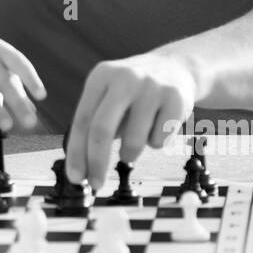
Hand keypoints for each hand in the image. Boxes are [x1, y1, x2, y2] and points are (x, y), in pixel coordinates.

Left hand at [66, 53, 197, 190]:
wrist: (177, 67)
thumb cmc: (135, 91)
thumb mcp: (109, 95)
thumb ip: (93, 126)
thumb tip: (82, 170)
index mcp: (101, 76)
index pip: (82, 120)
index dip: (77, 152)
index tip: (76, 178)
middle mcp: (124, 77)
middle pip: (102, 129)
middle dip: (97, 163)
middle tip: (97, 184)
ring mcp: (151, 87)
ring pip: (133, 141)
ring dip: (130, 154)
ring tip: (135, 140)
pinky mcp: (175, 99)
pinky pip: (159, 141)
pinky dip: (155, 142)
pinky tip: (159, 123)